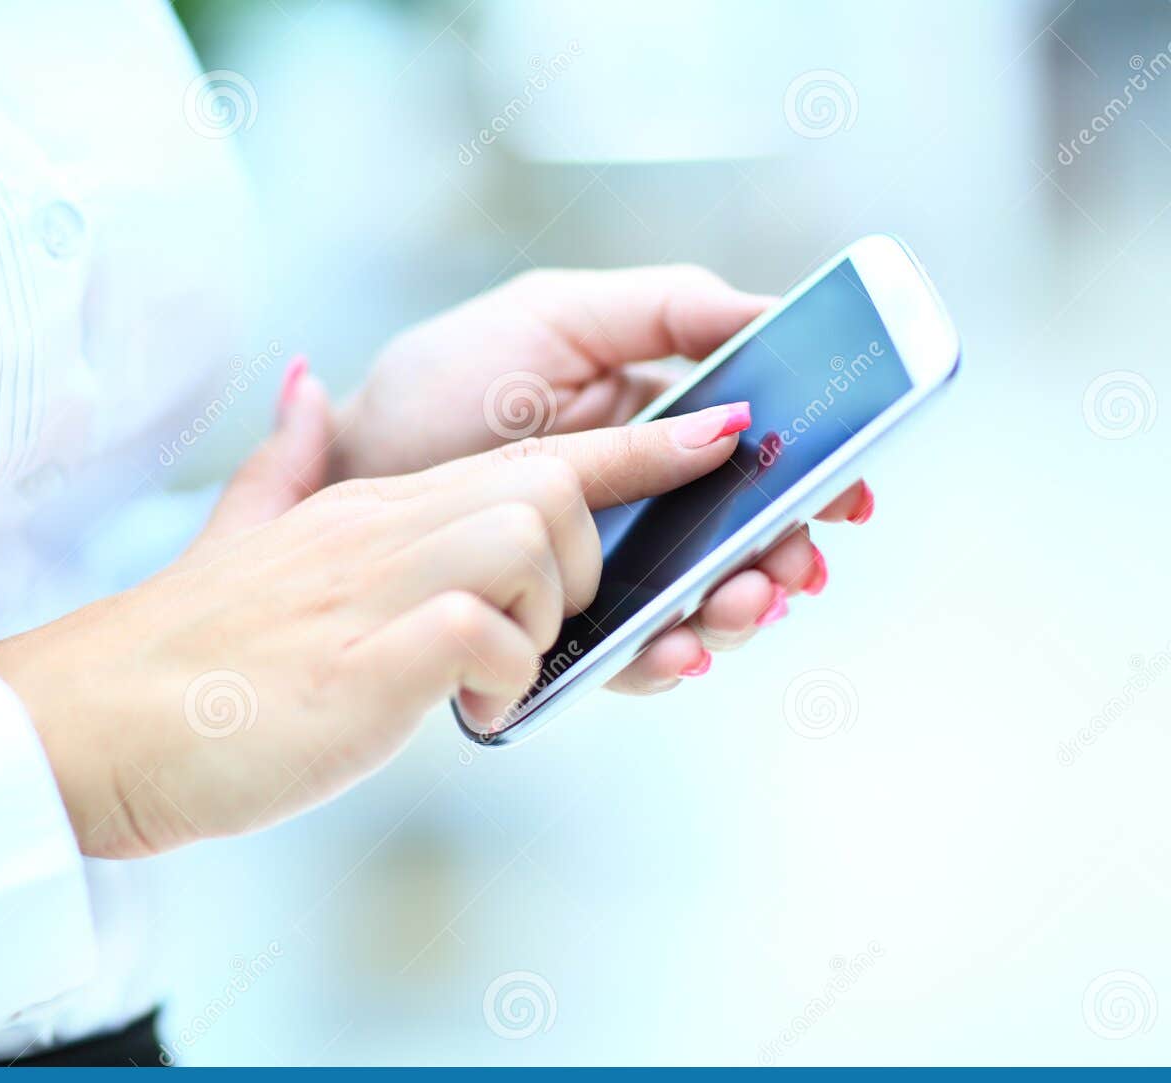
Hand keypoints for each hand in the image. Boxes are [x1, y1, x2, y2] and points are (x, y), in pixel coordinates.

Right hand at [0, 372, 756, 858]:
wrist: (97, 722)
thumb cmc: (186, 654)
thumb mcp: (242, 539)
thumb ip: (285, 461)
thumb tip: (310, 384)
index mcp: (371, 507)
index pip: (527, 452)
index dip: (636, 449)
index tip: (722, 438)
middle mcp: (383, 529)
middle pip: (550, 488)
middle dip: (587, 561)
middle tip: (538, 631)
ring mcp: (376, 587)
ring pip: (529, 539)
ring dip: (544, 616)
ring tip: (491, 675)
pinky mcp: (370, 660)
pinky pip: (489, 637)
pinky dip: (504, 678)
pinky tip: (464, 713)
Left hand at [331, 263, 874, 694]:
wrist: (346, 461)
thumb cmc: (442, 381)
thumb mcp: (555, 316)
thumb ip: (665, 311)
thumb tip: (771, 316)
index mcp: (653, 424)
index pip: (757, 458)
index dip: (811, 478)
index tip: (850, 494)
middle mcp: (639, 504)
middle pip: (742, 539)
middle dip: (782, 556)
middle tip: (794, 566)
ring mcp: (602, 571)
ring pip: (696, 602)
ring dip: (734, 609)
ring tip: (739, 604)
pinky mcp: (558, 628)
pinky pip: (624, 653)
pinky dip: (661, 657)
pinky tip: (674, 650)